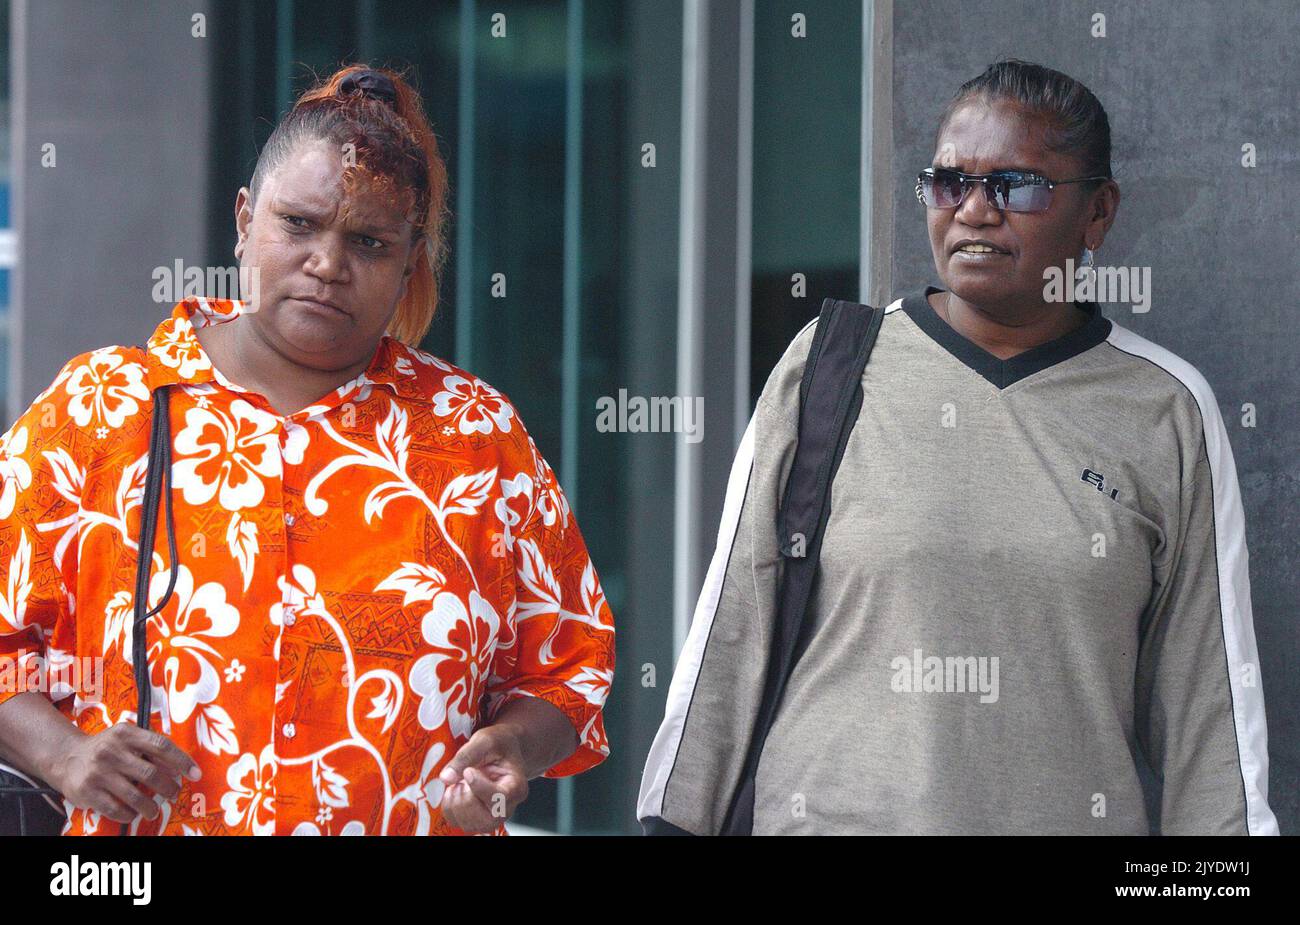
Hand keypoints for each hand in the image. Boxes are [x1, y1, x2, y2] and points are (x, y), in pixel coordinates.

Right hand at [47, 724, 200, 824]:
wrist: (67, 757)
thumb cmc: (108, 748)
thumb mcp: (127, 739)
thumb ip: (150, 748)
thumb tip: (179, 768)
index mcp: (125, 734)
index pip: (161, 746)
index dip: (182, 761)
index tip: (196, 774)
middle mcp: (111, 751)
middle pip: (151, 773)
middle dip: (168, 788)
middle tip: (174, 794)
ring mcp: (98, 772)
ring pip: (135, 795)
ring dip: (150, 806)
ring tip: (154, 810)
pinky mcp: (87, 791)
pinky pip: (116, 809)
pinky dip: (129, 814)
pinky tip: (133, 814)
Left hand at [438, 725, 529, 833]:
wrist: (502, 751)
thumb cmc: (499, 744)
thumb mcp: (485, 740)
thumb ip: (466, 756)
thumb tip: (446, 778)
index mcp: (516, 787)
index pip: (498, 798)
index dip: (478, 786)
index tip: (469, 770)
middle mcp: (507, 808)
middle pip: (485, 818)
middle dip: (465, 797)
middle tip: (464, 774)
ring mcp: (492, 816)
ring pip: (470, 825)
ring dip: (456, 802)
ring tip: (460, 782)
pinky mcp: (477, 819)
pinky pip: (457, 823)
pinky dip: (449, 807)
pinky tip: (455, 790)